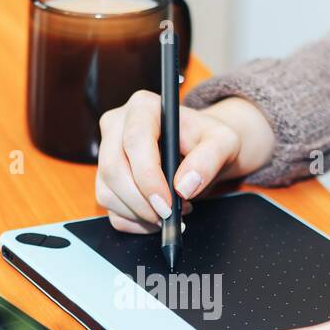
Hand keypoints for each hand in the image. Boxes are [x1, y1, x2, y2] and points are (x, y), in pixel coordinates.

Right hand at [95, 95, 275, 232]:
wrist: (201, 149)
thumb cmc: (208, 140)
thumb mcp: (223, 143)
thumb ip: (209, 159)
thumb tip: (185, 185)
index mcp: (143, 107)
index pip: (135, 142)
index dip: (148, 177)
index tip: (168, 204)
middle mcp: (117, 126)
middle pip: (113, 169)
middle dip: (141, 202)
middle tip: (169, 215)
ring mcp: (107, 153)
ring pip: (107, 193)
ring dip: (139, 214)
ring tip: (170, 211)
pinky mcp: (105, 178)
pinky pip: (110, 209)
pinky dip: (133, 222)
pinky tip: (156, 215)